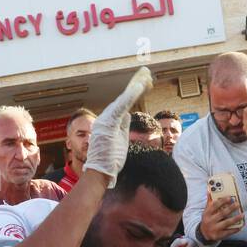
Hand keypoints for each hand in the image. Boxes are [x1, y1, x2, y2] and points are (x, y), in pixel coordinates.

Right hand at [85, 67, 153, 184]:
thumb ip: (121, 126)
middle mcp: (104, 118)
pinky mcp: (108, 124)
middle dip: (136, 84)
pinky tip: (139, 86)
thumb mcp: (118, 140)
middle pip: (123, 98)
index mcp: (107, 122)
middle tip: (147, 73)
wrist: (99, 173)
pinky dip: (130, 95)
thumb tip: (125, 115)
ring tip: (146, 76)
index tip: (143, 82)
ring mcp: (105, 121)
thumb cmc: (108, 160)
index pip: (122, 104)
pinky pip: (121, 106)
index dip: (133, 93)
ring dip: (135, 86)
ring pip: (123, 99)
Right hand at [200, 193, 242, 241]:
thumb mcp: (206, 211)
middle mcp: (210, 221)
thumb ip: (209, 202)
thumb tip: (209, 190)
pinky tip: (240, 226)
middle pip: (222, 214)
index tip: (229, 197)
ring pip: (226, 223)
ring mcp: (214, 229)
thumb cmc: (207, 220)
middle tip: (238, 204)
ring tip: (242, 215)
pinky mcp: (218, 235)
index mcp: (207, 213)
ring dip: (235, 219)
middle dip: (230, 209)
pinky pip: (228, 232)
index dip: (222, 201)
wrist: (203, 234)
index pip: (214, 206)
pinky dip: (234, 229)